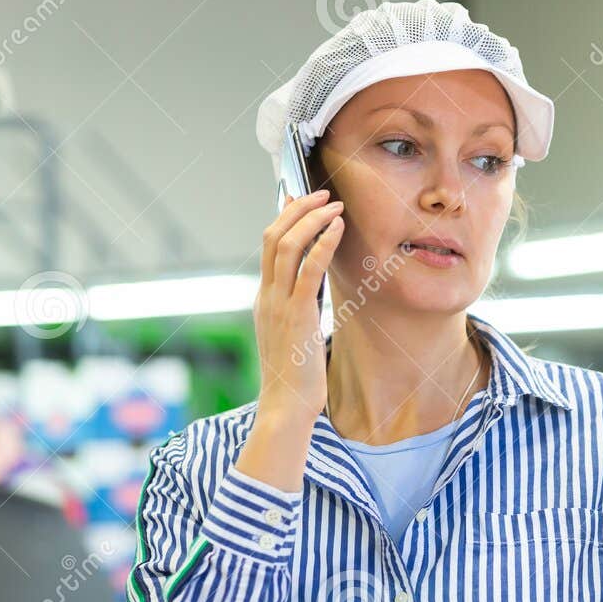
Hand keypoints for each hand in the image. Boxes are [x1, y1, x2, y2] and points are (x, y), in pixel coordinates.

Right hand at [254, 188, 344, 424]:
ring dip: (311, 218)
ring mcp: (278, 304)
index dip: (285, 217)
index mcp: (263, 300)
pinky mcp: (297, 315)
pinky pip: (308, 268)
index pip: (268, 246)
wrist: (285, 407)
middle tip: (323, 193)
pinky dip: (323, 242)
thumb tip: (312, 291)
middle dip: (298, 208)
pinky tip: (338, 227)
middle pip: (273, 236)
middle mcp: (266, 296)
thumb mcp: (291, 336)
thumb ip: (296, 309)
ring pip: (287, 245)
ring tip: (334, 204)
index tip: (303, 199)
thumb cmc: (294, 377)